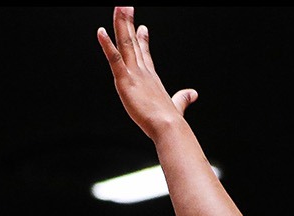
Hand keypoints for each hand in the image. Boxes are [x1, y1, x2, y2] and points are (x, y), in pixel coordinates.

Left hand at [97, 7, 197, 139]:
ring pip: (125, 43)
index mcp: (151, 77)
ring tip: (119, 6)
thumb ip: (183, 98)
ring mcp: (134, 74)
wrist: (169, 126)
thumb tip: (193, 94)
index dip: (141, 39)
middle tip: (125, 5)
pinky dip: (107, 45)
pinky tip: (100, 32)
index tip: (141, 26)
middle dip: (128, 22)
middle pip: (132, 42)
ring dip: (120, 23)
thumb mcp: (177, 105)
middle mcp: (142, 71)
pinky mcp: (125, 81)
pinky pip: (114, 59)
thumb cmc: (170, 120)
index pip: (144, 53)